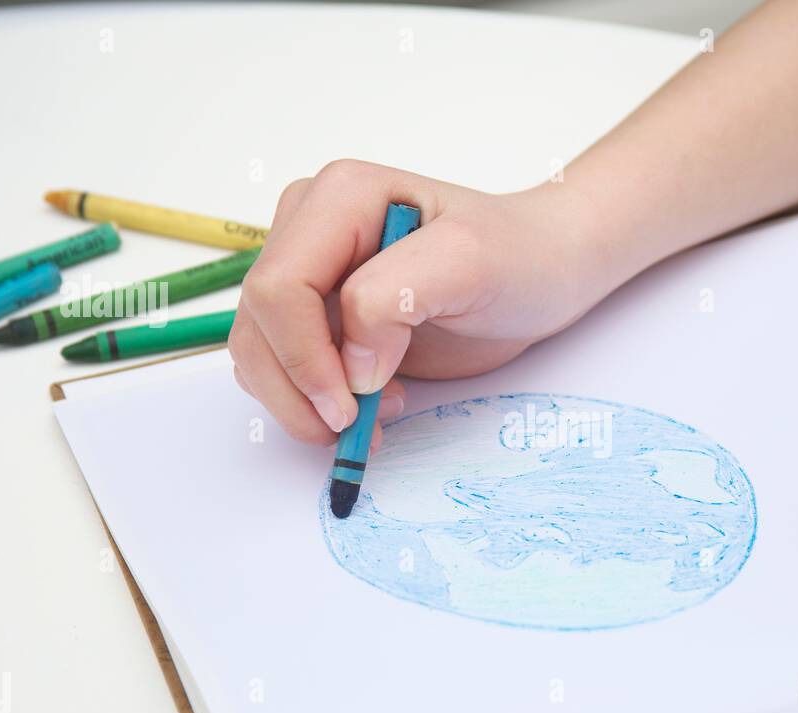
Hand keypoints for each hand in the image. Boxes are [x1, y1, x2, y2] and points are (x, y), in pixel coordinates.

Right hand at [229, 160, 612, 444]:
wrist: (539, 273)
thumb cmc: (515, 258)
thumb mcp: (470, 263)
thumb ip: (394, 298)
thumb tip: (349, 363)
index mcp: (339, 199)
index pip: (279, 288)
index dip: (303, 357)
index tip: (350, 405)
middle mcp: (310, 229)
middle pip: (258, 325)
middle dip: (300, 390)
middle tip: (357, 427)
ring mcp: (310, 273)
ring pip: (258, 353)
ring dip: (305, 404)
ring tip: (376, 414)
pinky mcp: (317, 316)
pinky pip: (281, 369)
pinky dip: (312, 403)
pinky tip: (371, 402)